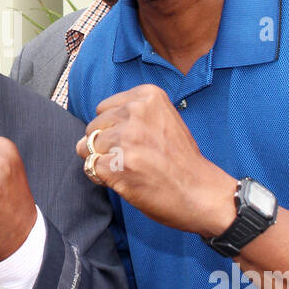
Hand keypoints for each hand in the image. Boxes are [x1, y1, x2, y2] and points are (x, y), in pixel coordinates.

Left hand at [77, 85, 235, 237]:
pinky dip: (102, 178)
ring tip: (129, 169)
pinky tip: (126, 180)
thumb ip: (134, 115)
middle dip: (105, 145)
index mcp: (147, 96)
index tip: (134, 141)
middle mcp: (135, 112)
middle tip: (132, 158)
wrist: (200, 192)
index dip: (113, 128)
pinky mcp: (117, 165)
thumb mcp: (164, 119)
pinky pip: (91, 168)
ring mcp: (126, 138)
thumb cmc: (182, 161)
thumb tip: (96, 127)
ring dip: (102, 161)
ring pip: (87, 147)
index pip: (103, 108)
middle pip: (93, 127)